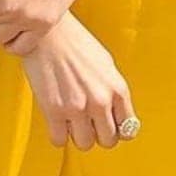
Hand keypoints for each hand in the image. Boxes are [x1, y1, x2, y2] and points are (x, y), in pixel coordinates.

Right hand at [19, 12, 138, 149]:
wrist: (47, 31)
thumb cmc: (74, 42)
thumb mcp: (105, 63)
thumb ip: (112, 89)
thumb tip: (115, 112)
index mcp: (117, 88)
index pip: (128, 129)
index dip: (118, 130)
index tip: (109, 127)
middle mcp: (100, 100)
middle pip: (108, 140)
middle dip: (98, 134)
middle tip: (88, 124)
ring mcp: (77, 107)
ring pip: (85, 143)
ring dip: (77, 135)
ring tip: (71, 120)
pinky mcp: (54, 110)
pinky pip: (60, 140)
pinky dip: (58, 134)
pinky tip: (57, 121)